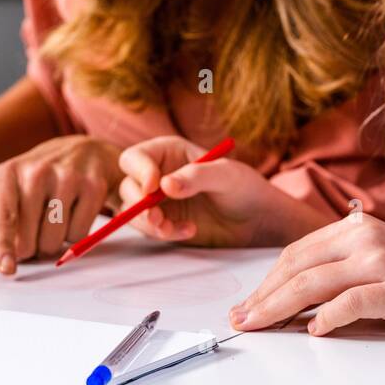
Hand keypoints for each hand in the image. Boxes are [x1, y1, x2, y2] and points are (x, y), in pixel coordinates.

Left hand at [0, 135, 122, 273]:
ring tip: (58, 219)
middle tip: (37, 232)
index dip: (3, 246)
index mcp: (7, 174)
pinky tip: (77, 214)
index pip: (2, 218)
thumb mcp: (12, 190)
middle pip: (28, 241)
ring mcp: (66, 176)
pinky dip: (76, 235)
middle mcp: (35, 171)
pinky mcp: (93, 185)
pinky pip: (79, 234)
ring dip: (54, 242)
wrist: (86, 151)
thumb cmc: (42, 177)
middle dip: (32, 248)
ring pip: (54, 241)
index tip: (7, 269)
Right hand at [118, 136, 330, 247]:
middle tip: (155, 216)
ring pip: (132, 210)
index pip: (135, 157)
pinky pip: (149, 229)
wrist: (256, 220)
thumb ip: (196, 177)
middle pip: (127, 185)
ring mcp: (159, 200)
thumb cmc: (244, 187)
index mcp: (169, 151)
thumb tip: (164, 185)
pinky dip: (163, 233)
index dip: (138, 171)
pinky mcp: (164, 222)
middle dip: (137, 202)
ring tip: (170, 227)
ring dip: (148, 222)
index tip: (153, 187)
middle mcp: (159, 174)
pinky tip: (189, 231)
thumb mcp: (226, 176)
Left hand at [228, 213, 384, 336]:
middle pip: (297, 266)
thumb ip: (339, 273)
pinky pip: (347, 303)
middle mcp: (365, 237)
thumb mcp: (379, 263)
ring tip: (260, 325)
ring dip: (279, 308)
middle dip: (264, 295)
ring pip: (312, 283)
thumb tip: (292, 302)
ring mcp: (380, 260)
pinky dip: (325, 319)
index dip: (268, 279)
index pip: (298, 252)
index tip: (249, 302)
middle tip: (242, 318)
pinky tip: (312, 331)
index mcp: (357, 227)